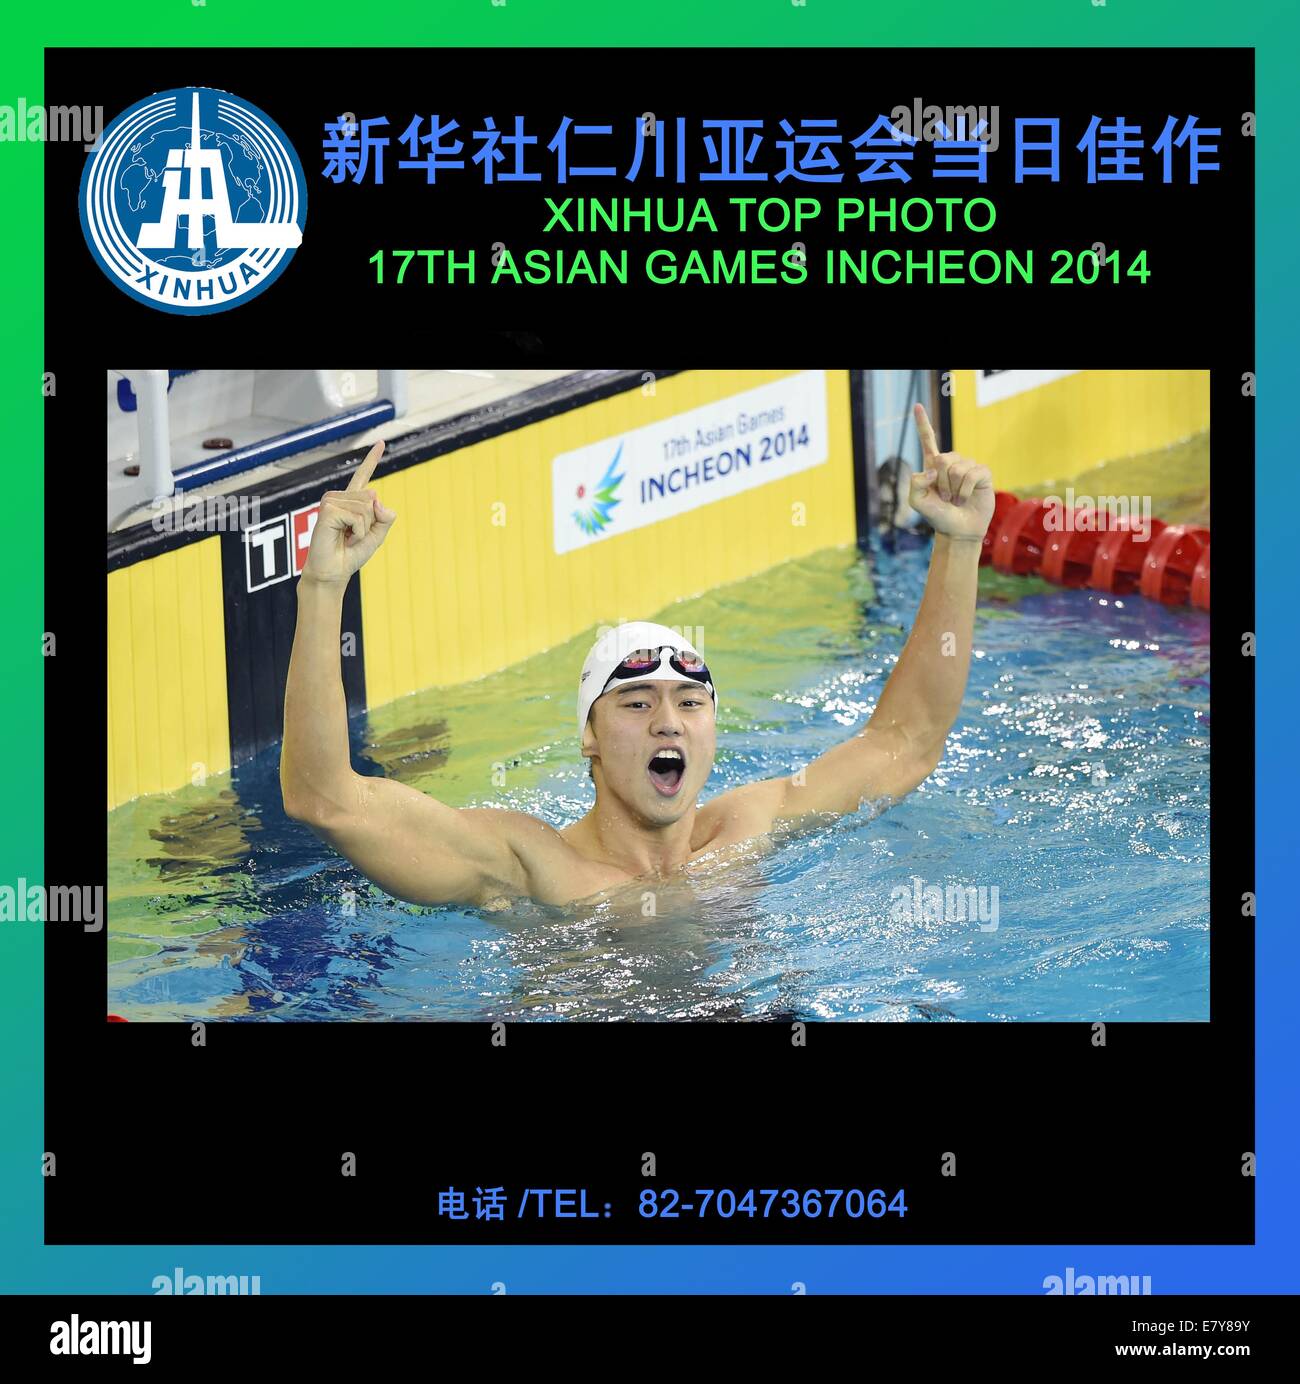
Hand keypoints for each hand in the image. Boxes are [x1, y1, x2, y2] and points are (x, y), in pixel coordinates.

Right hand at [301, 440, 395, 584]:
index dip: (372, 459)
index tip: (381, 442)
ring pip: (366, 507)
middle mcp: (339, 497)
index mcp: (351, 501)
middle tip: (353, 536)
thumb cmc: (350, 555)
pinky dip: (358, 532)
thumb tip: (377, 500)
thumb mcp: (376, 536)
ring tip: (347, 537)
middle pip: (372, 499)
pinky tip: (343, 538)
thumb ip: (385, 518)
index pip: (363, 476)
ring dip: (363, 529)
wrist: (333, 572)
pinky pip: (358, 517)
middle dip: (371, 522)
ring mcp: (331, 501)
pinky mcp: (327, 509)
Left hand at [908, 403, 994, 541]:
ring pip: (957, 468)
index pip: (928, 440)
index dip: (922, 423)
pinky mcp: (983, 474)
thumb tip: (934, 468)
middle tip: (944, 498)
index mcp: (933, 465)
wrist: (957, 530)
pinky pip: (972, 474)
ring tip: (955, 500)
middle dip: (940, 483)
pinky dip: (966, 490)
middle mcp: (951, 462)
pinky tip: (965, 499)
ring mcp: (968, 466)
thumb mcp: (917, 502)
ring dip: (953, 489)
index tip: (917, 406)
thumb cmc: (937, 515)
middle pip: (942, 459)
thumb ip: (916, 484)